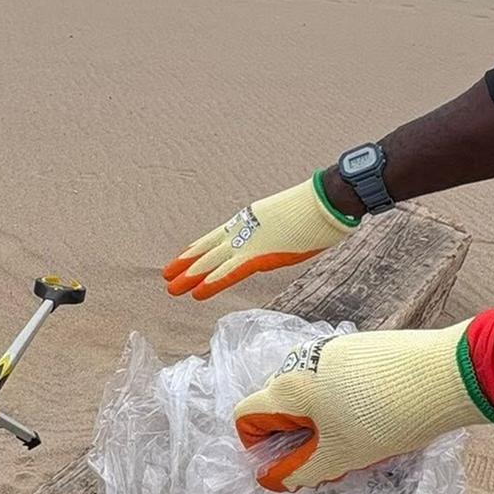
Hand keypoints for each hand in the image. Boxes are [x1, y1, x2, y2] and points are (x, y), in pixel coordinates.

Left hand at [163, 176, 355, 299]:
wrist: (327, 200)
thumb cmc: (317, 210)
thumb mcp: (289, 222)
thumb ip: (276, 234)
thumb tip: (275, 245)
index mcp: (250, 219)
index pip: (217, 236)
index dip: (197, 249)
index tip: (181, 258)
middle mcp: (244, 228)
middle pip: (209, 249)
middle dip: (188, 264)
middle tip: (166, 276)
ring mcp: (250, 240)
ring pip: (213, 261)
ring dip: (192, 276)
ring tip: (172, 289)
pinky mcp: (260, 254)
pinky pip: (231, 271)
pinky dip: (213, 282)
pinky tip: (198, 293)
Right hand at [232, 323, 493, 489]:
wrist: (449, 373)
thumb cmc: (387, 418)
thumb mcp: (343, 455)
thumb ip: (304, 470)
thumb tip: (277, 479)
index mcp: (289, 387)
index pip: (246, 415)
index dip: (258, 446)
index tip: (288, 466)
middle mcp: (302, 361)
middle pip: (278, 403)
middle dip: (293, 436)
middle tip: (326, 461)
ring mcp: (333, 350)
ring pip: (310, 392)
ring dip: (320, 421)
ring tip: (357, 441)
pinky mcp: (361, 346)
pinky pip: (335, 379)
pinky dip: (342, 402)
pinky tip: (377, 417)